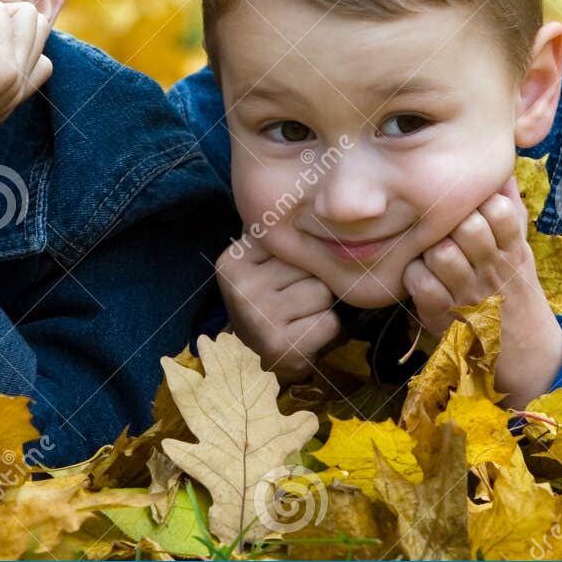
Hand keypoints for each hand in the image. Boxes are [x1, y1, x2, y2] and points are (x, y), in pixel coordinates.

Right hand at [217, 232, 342, 382]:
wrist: (251, 361)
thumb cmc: (266, 302)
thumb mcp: (260, 263)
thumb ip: (279, 234)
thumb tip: (325, 199)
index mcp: (233, 260)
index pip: (293, 239)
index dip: (300, 258)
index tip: (285, 275)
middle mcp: (241, 287)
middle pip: (309, 265)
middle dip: (311, 280)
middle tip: (290, 299)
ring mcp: (258, 318)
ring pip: (322, 292)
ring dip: (320, 306)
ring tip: (297, 316)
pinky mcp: (280, 347)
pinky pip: (329, 323)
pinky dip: (324, 330)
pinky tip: (303, 334)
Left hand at [401, 176, 561, 406]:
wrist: (525, 357)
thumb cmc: (514, 290)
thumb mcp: (521, 248)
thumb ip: (510, 207)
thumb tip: (499, 167)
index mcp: (513, 249)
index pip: (498, 208)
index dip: (479, 202)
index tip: (473, 208)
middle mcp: (493, 269)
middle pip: (468, 225)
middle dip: (452, 222)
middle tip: (446, 230)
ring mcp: (468, 295)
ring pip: (441, 252)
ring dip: (431, 249)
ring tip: (433, 254)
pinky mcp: (444, 317)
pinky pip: (420, 283)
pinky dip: (416, 277)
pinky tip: (422, 278)